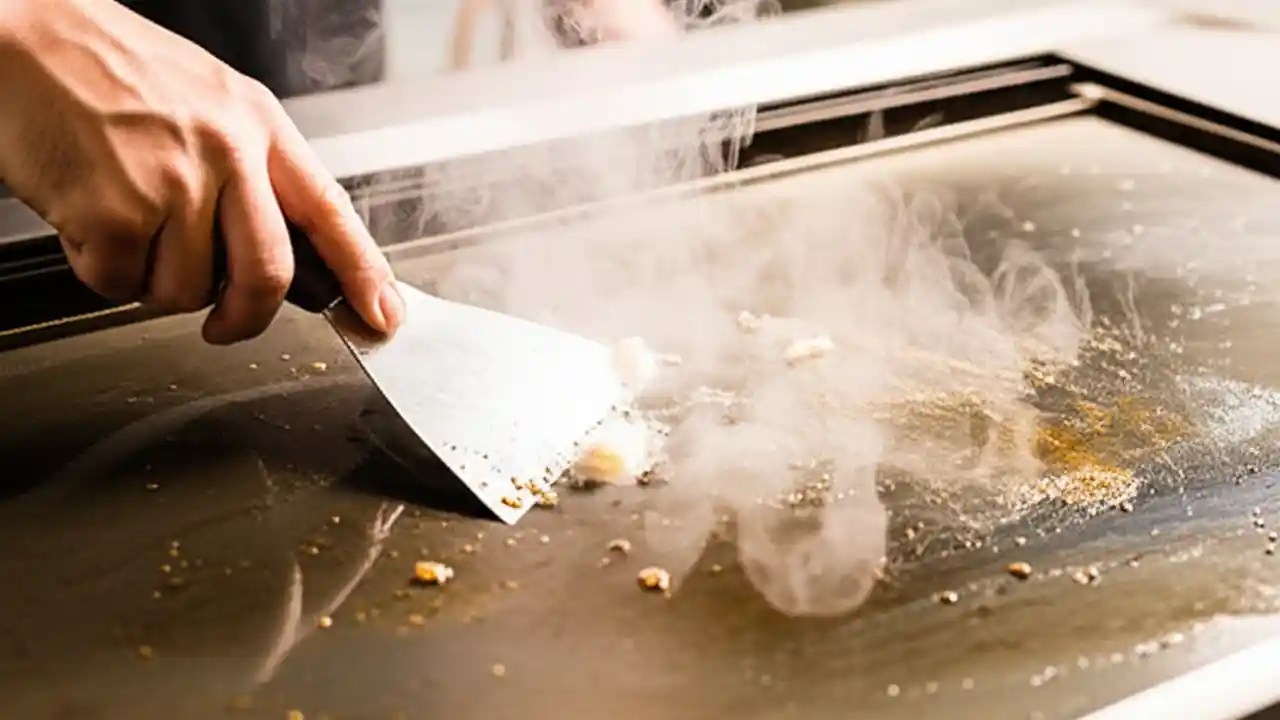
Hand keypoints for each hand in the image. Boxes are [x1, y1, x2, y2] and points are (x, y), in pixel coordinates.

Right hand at [0, 0, 403, 343]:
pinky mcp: (118, 213)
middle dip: (246, 317)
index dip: (365, 272)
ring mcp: (174, 184)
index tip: (383, 314)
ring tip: (123, 219)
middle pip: (268, 274)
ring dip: (151, 278)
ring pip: (186, 289)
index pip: (331, 211)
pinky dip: (100, 267)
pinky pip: (121, 283)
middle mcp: (227, 154)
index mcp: (258, 125)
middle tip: (226, 324)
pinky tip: (87, 215)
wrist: (19, 38)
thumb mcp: (208, 100)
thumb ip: (249, 167)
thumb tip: (281, 243)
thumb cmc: (107, 70)